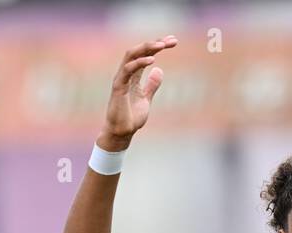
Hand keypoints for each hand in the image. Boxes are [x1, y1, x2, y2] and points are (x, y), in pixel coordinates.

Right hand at [99, 36, 177, 150]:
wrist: (122, 132)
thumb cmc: (131, 117)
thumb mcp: (146, 99)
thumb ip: (152, 85)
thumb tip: (159, 70)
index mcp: (133, 75)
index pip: (146, 55)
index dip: (158, 46)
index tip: (173, 41)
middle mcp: (126, 73)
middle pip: (139, 51)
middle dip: (155, 43)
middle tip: (171, 41)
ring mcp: (121, 79)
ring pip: (131, 55)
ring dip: (147, 48)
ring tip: (161, 45)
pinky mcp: (118, 87)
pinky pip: (128, 70)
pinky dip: (139, 63)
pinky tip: (152, 60)